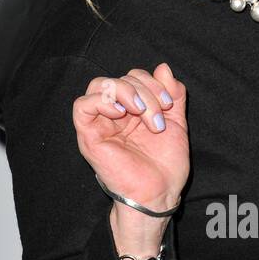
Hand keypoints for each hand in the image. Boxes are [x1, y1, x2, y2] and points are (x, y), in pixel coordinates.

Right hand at [73, 62, 189, 212]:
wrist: (159, 192)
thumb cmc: (165, 165)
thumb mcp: (176, 122)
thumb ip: (172, 95)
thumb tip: (163, 67)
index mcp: (133, 110)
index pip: (133, 77)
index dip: (152, 82)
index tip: (169, 104)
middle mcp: (115, 114)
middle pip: (119, 78)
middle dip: (144, 90)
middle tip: (158, 116)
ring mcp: (100, 123)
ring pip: (99, 85)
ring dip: (125, 91)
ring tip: (141, 111)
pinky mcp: (88, 136)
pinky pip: (82, 106)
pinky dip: (102, 101)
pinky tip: (121, 112)